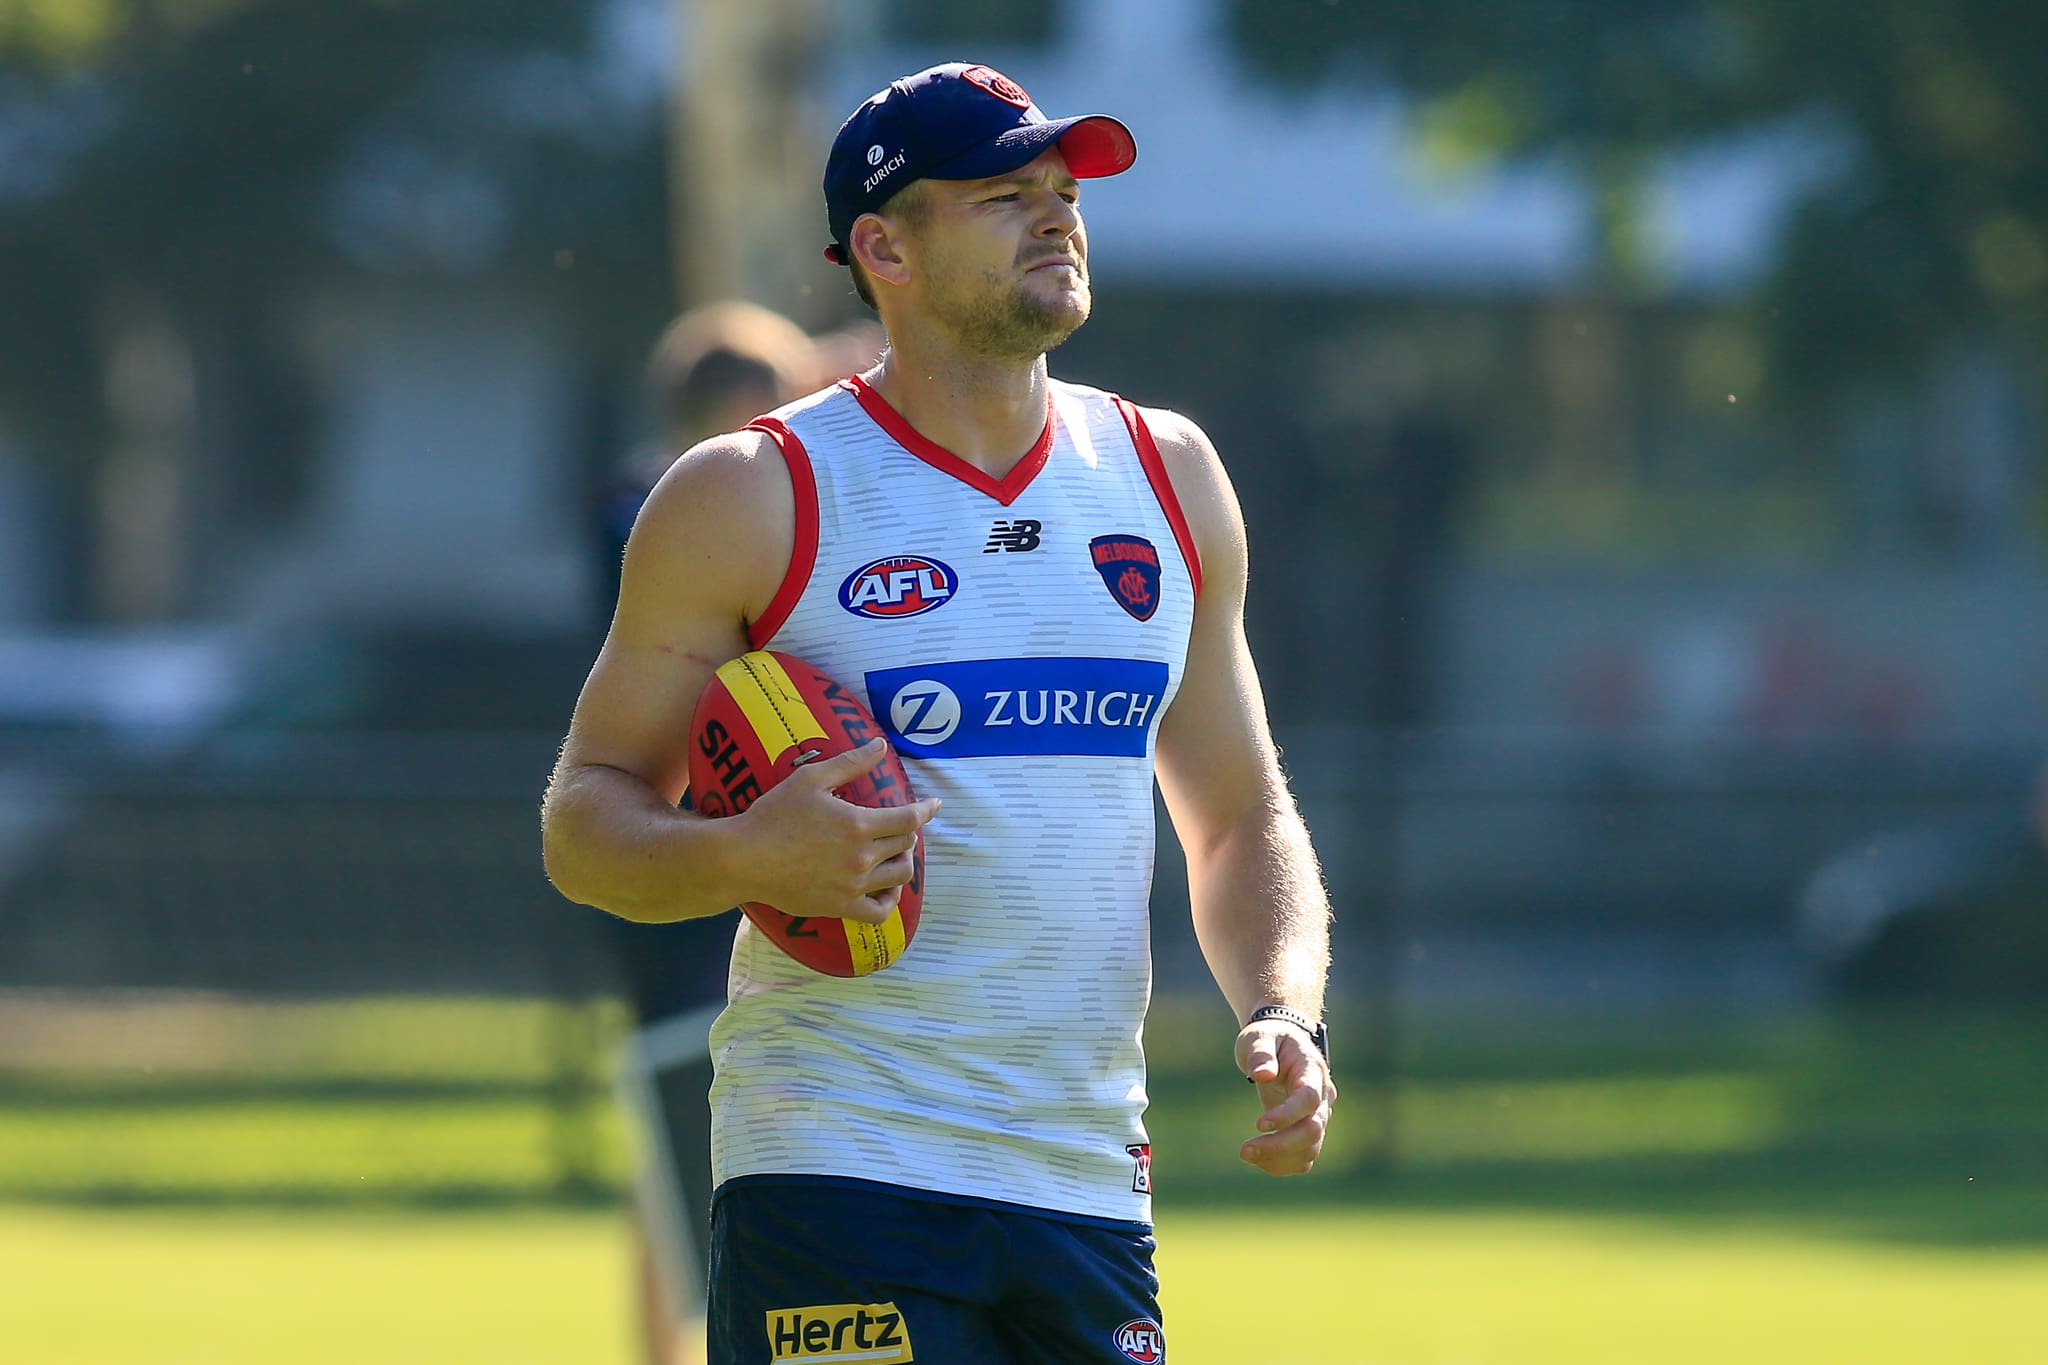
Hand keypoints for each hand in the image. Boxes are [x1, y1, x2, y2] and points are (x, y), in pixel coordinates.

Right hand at [735, 739, 940, 924]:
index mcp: (857, 824)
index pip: (909, 819)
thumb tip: (880, 745)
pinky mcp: (839, 907)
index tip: (934, 805)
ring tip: (894, 853)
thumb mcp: (810, 778)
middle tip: (899, 826)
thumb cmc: (773, 815)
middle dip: (908, 833)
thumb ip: (850, 762)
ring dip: (904, 862)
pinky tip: (885, 889)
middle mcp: (861, 857)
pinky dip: (890, 901)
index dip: (926, 810)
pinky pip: (879, 913)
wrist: (743, 858)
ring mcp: (852, 885)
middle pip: (906, 845)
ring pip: (900, 876)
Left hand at [1233, 1018, 1335, 1175]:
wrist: (1281, 1045)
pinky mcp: (1307, 1131)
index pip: (1309, 1098)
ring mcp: (1318, 1116)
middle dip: (1280, 1144)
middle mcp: (1322, 1097)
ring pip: (1310, 1149)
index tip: (1258, 1124)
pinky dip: (1282, 1164)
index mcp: (1312, 1070)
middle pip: (1313, 1129)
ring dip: (1279, 1158)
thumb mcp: (1259, 1036)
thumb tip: (1263, 1074)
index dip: (1287, 1114)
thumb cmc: (1269, 1038)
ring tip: (1245, 1154)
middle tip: (1244, 1150)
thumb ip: (1261, 1052)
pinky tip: (1257, 1158)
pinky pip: (1303, 1157)